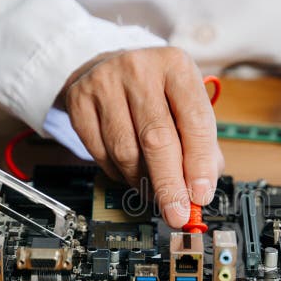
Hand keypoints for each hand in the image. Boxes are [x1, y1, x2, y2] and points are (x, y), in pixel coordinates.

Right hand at [61, 47, 223, 226]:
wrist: (109, 66)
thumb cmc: (157, 92)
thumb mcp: (187, 105)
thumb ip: (202, 145)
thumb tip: (201, 190)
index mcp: (176, 66)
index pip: (194, 121)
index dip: (199, 163)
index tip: (201, 196)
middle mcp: (140, 69)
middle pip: (156, 138)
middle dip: (169, 185)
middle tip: (177, 213)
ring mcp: (105, 83)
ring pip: (126, 151)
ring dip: (143, 182)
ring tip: (156, 192)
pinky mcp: (79, 101)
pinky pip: (100, 153)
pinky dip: (119, 173)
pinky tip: (131, 173)